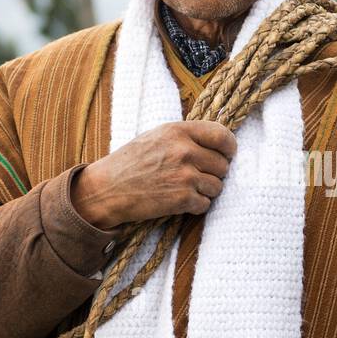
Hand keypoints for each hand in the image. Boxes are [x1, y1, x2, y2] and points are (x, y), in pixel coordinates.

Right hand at [70, 119, 237, 228]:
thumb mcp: (156, 136)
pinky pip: (206, 203)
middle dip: (214, 173)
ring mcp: (185, 176)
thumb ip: (185, 136)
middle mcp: (184, 151)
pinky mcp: (182, 199)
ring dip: (206, 190)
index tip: (227, 154)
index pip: (222, 135)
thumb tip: (216, 143)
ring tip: (186, 188)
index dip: (229, 147)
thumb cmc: (130, 162)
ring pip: (217, 186)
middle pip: (222, 165)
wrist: (107, 189)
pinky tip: (180, 200)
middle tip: (198, 176)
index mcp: (178, 131)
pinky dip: (196, 205)